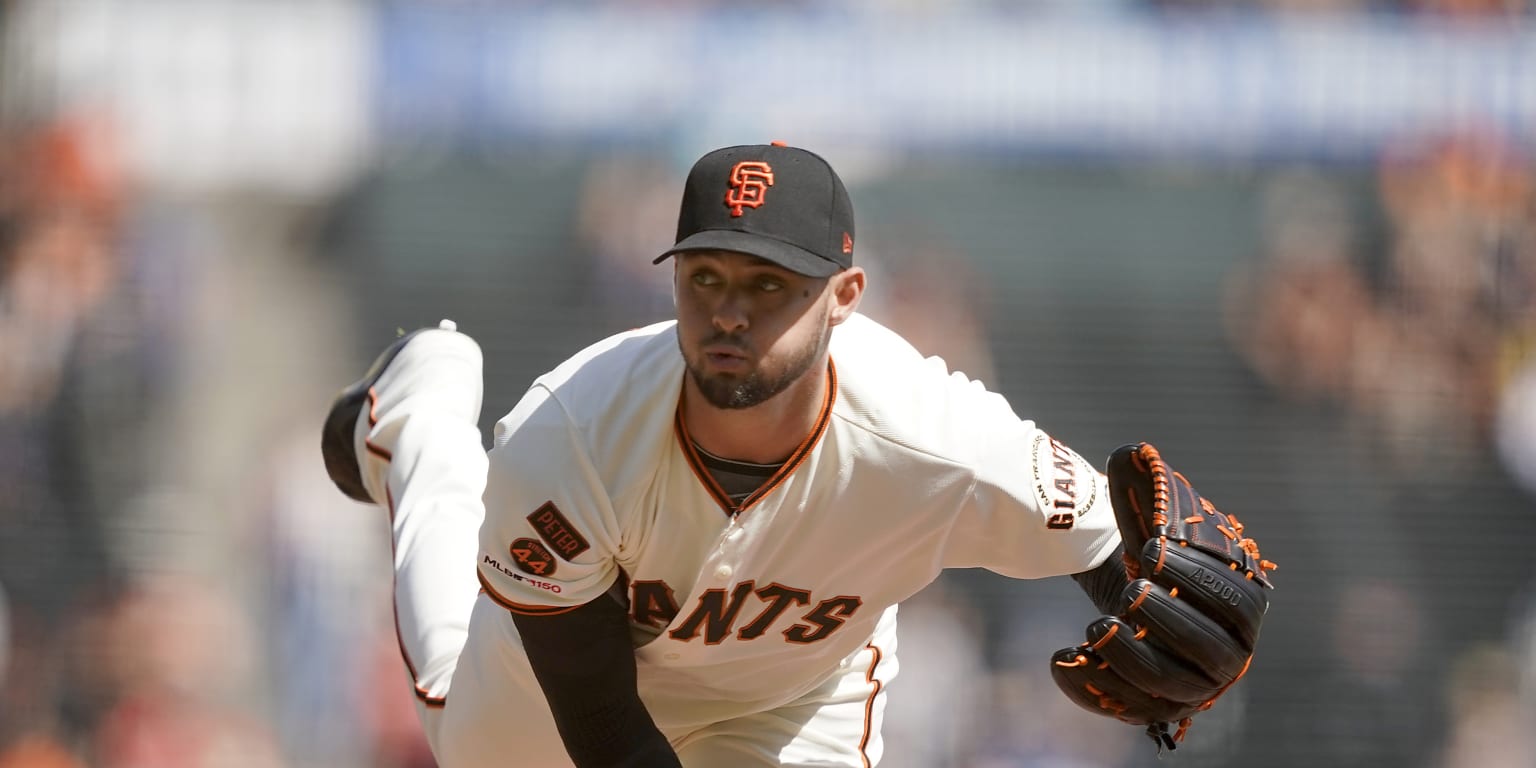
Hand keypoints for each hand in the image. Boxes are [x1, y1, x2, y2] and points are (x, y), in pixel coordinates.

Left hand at [1050, 442, 1276, 749]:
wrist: (1131, 588)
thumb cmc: (1151, 548)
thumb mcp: (1151, 509)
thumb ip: (1146, 479)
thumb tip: (1132, 456)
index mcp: (1244, 603)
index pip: (1233, 598)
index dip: (1194, 576)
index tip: (1149, 550)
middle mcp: (1228, 653)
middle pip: (1207, 648)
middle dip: (1168, 619)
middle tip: (1131, 591)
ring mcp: (1191, 687)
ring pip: (1167, 684)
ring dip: (1132, 658)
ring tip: (1098, 626)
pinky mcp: (1152, 707)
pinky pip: (1126, 708)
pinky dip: (1093, 687)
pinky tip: (1063, 657)